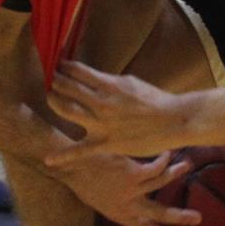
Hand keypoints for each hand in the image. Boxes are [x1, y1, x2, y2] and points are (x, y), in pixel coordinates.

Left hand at [45, 62, 194, 157]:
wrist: (175, 120)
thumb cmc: (156, 101)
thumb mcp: (132, 83)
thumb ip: (110, 82)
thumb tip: (94, 80)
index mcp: (110, 84)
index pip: (77, 70)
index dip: (64, 67)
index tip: (58, 66)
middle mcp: (102, 102)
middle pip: (67, 87)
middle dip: (55, 81)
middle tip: (49, 78)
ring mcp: (103, 123)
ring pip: (67, 110)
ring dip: (54, 101)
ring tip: (49, 98)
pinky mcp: (107, 143)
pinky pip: (81, 151)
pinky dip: (64, 156)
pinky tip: (49, 159)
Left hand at [54, 149, 199, 225]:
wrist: (71, 166)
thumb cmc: (81, 180)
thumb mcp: (99, 199)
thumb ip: (118, 202)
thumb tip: (133, 202)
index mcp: (120, 214)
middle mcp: (128, 205)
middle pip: (159, 214)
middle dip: (180, 217)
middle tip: (198, 219)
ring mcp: (131, 190)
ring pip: (162, 182)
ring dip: (176, 172)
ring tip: (187, 165)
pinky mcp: (132, 174)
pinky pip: (156, 168)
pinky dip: (164, 160)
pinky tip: (168, 152)